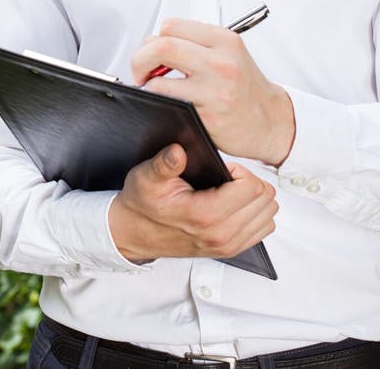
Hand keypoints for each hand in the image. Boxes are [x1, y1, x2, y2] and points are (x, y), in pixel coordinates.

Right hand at [109, 143, 277, 262]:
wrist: (134, 234)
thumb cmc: (142, 203)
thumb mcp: (146, 177)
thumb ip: (164, 163)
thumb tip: (178, 151)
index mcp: (205, 215)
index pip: (252, 188)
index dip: (240, 170)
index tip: (221, 168)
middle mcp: (222, 235)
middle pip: (265, 200)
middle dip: (250, 181)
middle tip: (226, 176)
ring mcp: (228, 246)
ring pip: (268, 215)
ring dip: (254, 197)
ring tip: (231, 189)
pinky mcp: (230, 250)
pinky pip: (263, 229)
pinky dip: (255, 212)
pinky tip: (235, 203)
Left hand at [132, 18, 294, 165]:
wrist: (272, 121)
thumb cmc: (246, 87)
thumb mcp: (228, 53)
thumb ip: (194, 43)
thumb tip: (151, 42)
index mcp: (224, 40)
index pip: (171, 26)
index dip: (154, 39)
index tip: (152, 52)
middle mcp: (220, 62)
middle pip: (161, 46)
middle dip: (140, 59)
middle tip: (140, 71)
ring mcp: (214, 90)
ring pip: (158, 82)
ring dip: (148, 87)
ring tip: (155, 90)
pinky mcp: (207, 117)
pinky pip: (168, 107)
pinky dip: (158, 105)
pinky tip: (166, 105)